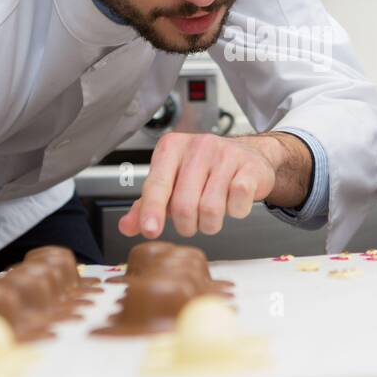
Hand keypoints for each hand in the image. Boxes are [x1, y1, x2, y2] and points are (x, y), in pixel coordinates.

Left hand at [118, 132, 278, 239]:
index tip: (150, 229)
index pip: (157, 184)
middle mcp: (198, 146)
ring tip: (211, 216)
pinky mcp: (249, 167)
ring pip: (210, 209)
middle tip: (190, 224)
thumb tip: (126, 226)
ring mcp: (226, 155)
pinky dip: (235, 212)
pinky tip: (232, 203)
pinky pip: (237, 201)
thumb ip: (147, 204)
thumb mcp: (172, 182)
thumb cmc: (206, 170)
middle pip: (184, 204)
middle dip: (186, 225)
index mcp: (172, 147)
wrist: (249, 156)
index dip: (152, 210)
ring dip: (210, 224)